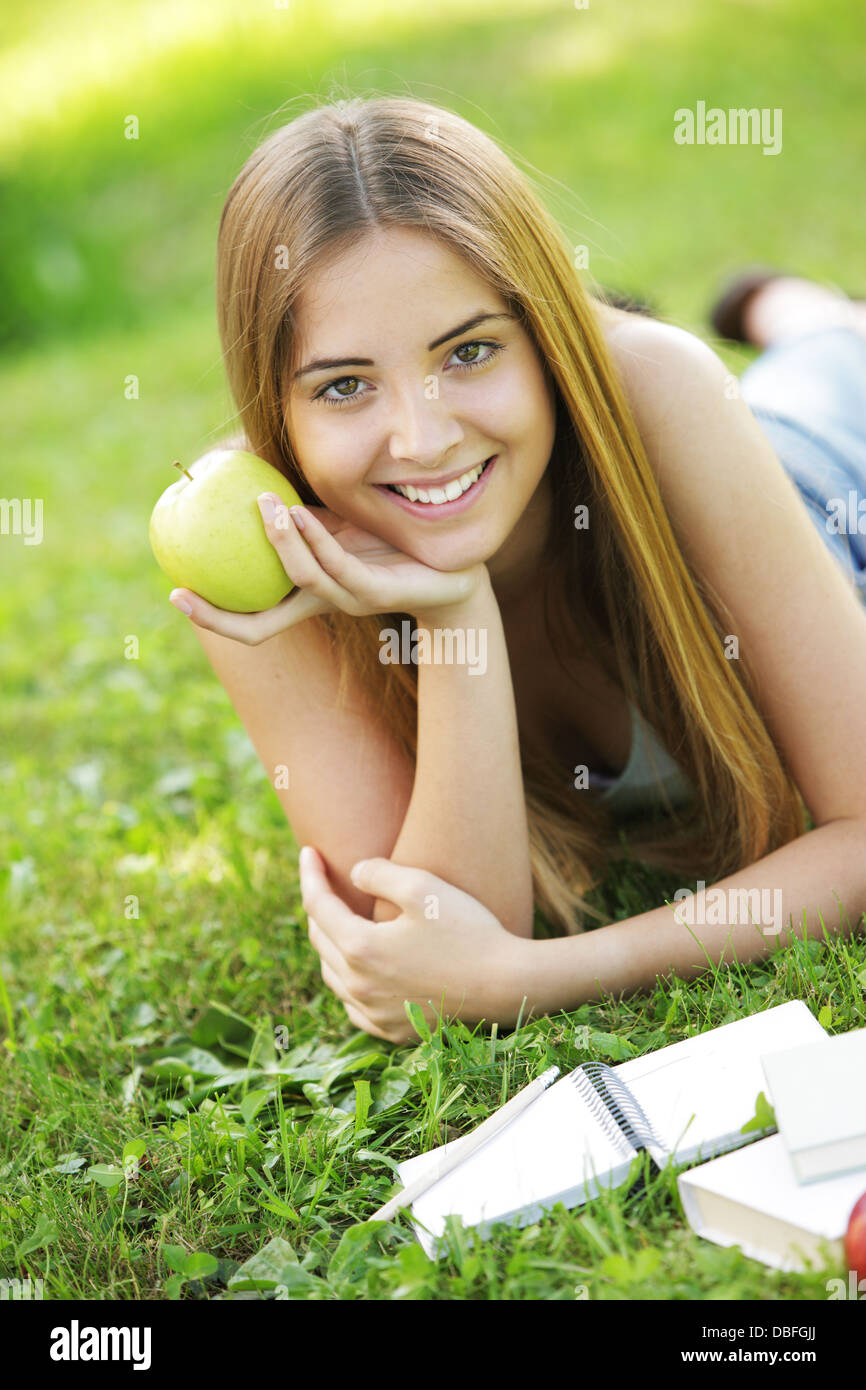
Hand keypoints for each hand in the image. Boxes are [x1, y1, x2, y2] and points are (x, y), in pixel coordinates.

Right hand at [173, 500, 487, 645]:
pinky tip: (299, 511)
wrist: (452, 563)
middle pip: (261, 626)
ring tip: (264, 506)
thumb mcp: (331, 515)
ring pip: (301, 579)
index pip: (251, 620)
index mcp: (305, 595)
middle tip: (183, 588)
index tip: (175, 593)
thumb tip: (241, 469)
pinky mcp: (377, 590)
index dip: (211, 616)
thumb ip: (290, 501)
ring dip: (280, 542)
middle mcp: (321, 604)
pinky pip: (338, 564)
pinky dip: (315, 538)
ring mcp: (348, 600)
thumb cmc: (389, 537)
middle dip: (220, 615)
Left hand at [298, 846, 534, 1043]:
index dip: (310, 874)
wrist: (508, 985)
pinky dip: (347, 982)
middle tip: (323, 882)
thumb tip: (354, 873)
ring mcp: (374, 1013)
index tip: (307, 852)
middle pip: (319, 941)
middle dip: (317, 908)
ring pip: (332, 976)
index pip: (317, 905)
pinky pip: (353, 1006)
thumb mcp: (424, 888)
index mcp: (361, 948)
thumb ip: (380, 874)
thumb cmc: (469, 931)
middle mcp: (359, 986)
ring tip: (336, 922)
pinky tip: (357, 971)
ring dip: (328, 945)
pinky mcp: (392, 1030)